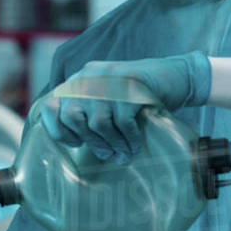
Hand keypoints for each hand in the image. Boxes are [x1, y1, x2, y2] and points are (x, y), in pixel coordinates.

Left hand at [40, 51, 210, 162]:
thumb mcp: (107, 99)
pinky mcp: (130, 87)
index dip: (61, 131)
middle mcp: (89, 76)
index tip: (77, 143)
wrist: (177, 76)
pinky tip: (136, 145)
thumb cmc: (138, 96)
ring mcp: (109, 79)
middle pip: (73, 117)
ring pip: (98, 123)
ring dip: (112, 143)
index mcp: (79, 79)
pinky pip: (122, 123)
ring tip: (123, 153)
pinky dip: (129, 139)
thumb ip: (87, 112)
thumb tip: (73, 142)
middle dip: (91, 141)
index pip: (53, 108)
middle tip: (107, 154)